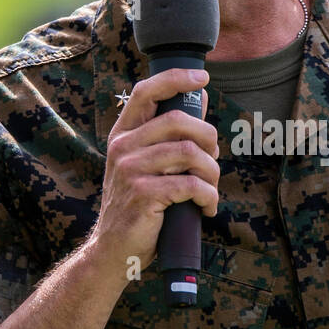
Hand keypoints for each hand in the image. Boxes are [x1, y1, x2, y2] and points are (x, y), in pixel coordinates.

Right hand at [91, 67, 219, 276]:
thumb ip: (170, 135)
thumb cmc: (138, 206)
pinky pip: (190, 185)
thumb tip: (200, 96)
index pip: (146, 91)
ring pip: (189, 153)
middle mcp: (122, 148)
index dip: (175, 78)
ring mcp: (130, 170)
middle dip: (209, 138)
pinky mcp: (142, 194)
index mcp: (123, 135)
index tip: (201, 78)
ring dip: (212, 173)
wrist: (114, 250)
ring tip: (211, 190)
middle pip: (178, 120)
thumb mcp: (146, 165)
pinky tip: (207, 208)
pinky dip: (208, 197)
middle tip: (214, 161)